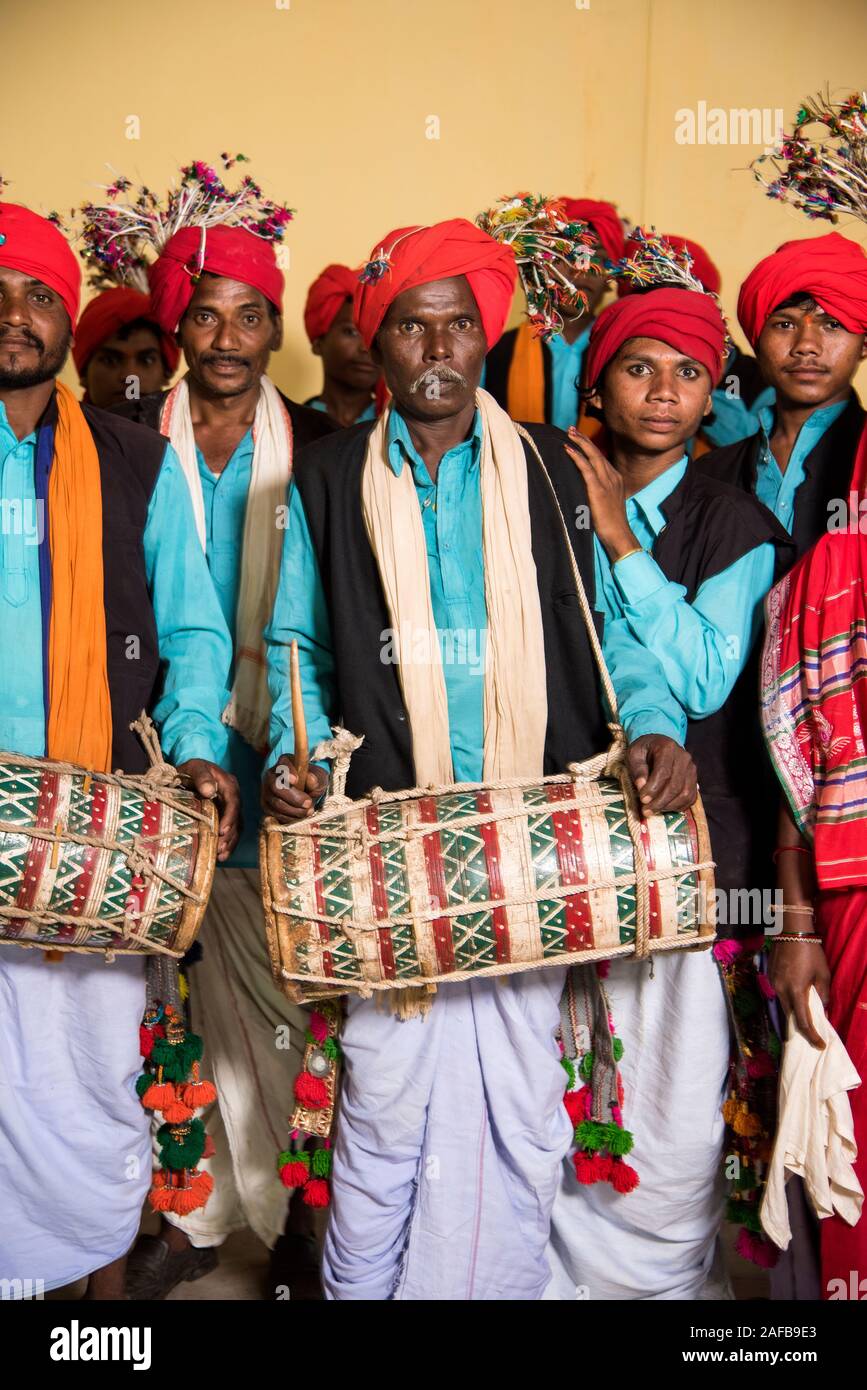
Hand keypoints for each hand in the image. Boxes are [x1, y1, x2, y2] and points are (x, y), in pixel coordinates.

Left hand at [177, 759, 241, 861]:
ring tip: (219, 855)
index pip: (234, 801)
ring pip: (236, 828)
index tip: (222, 831)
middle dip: (229, 835)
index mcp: (229, 784)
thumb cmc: (190, 771)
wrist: (187, 775)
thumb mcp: (194, 767)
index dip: (230, 817)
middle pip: (236, 818)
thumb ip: (202, 776)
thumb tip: (209, 791)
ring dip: (229, 842)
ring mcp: (230, 809)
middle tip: (218, 848)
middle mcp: (233, 797)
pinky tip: (220, 856)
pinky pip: (231, 833)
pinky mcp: (225, 818)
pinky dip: (227, 845)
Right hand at [262, 754, 328, 822]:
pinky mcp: (266, 805)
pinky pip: (274, 814)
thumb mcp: (318, 777)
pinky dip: (289, 818)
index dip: (287, 773)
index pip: (282, 766)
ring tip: (308, 811)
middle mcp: (271, 775)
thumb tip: (311, 780)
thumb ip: (316, 778)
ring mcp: (266, 791)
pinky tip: (300, 816)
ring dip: (294, 810)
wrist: (306, 791)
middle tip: (309, 803)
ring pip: (276, 803)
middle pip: (276, 786)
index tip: (296, 780)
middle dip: (294, 798)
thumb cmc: (312, 781)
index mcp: (284, 763)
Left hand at [565, 427, 638, 559]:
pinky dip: (577, 457)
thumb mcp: (605, 503)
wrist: (618, 535)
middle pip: (597, 453)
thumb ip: (598, 492)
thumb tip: (584, 488)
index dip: (589, 446)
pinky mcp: (599, 490)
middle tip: (571, 429)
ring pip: (593, 456)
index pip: (601, 458)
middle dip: (583, 439)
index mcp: (615, 479)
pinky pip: (587, 468)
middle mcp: (613, 477)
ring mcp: (607, 482)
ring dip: (580, 443)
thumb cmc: (610, 524)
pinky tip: (568, 449)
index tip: (578, 437)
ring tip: (569, 433)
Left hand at [626, 735, 696, 813]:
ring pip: (685, 793)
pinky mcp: (694, 779)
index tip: (643, 800)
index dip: (653, 788)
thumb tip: (641, 786)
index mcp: (668, 747)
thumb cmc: (644, 751)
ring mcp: (691, 769)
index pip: (663, 772)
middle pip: (675, 785)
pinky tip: (664, 808)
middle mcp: (684, 757)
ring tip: (653, 810)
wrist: (658, 745)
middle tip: (646, 810)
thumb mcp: (634, 755)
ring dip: (668, 806)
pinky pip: (690, 797)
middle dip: (660, 802)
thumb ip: (637, 769)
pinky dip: (678, 806)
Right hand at [768, 934, 829, 1049]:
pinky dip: (788, 999)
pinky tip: (796, 995)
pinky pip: (779, 993)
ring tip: (805, 1014)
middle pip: (790, 1016)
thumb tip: (822, 1009)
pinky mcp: (770, 976)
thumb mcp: (823, 974)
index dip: (812, 1036)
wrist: (791, 931)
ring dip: (794, 1012)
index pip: (803, 1022)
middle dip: (801, 1027)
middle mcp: (781, 990)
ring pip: (783, 1005)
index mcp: (796, 991)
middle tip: (813, 1034)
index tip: (819, 1044)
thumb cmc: (810, 951)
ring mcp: (773, 983)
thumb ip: (823, 995)